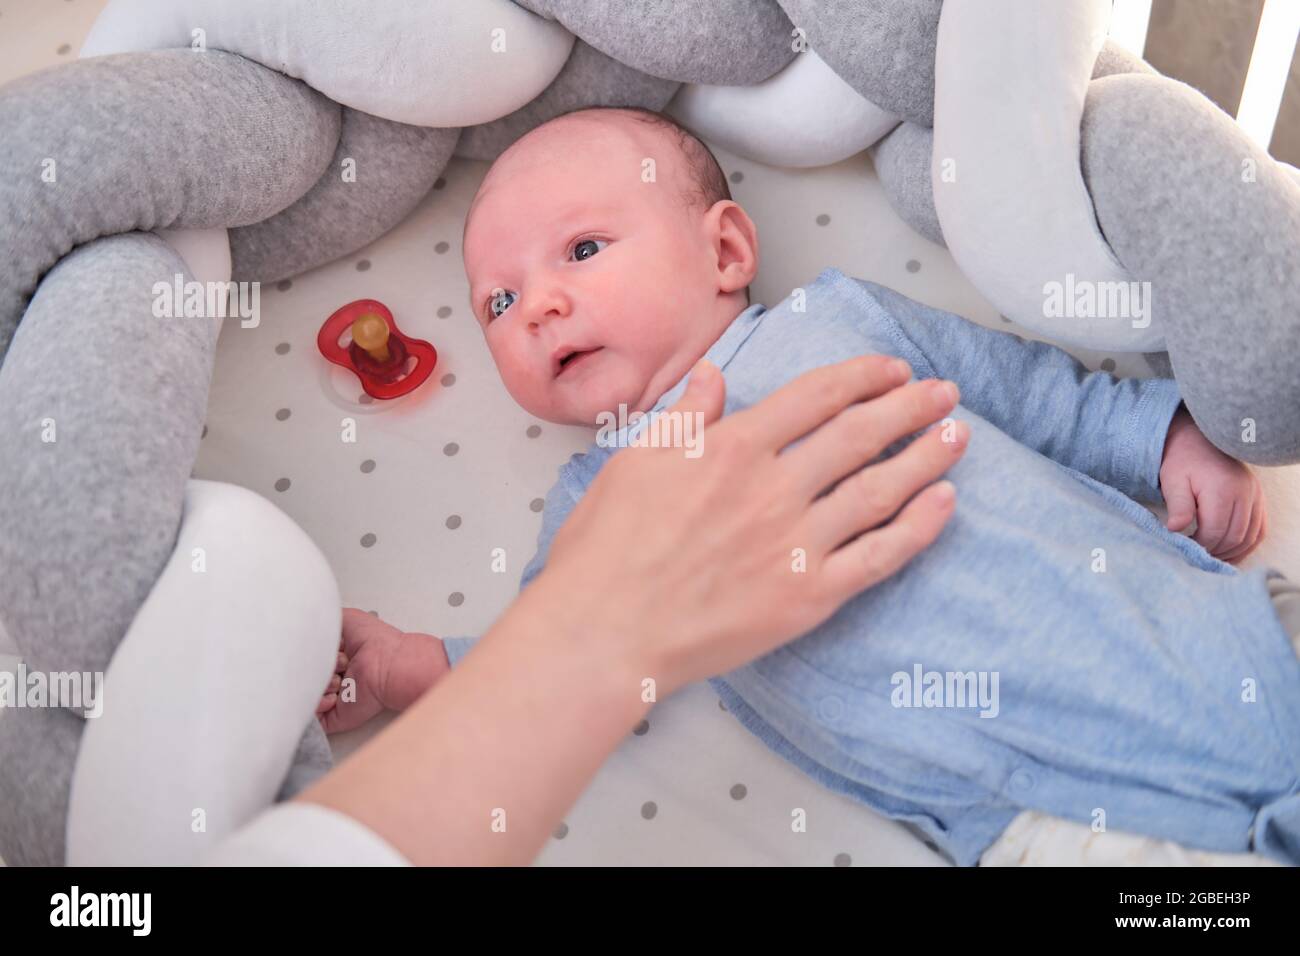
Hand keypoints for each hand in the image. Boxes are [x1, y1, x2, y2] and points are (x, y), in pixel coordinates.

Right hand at [298, 355, 965, 865]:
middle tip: (943, 394)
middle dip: (909, 408)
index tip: (892, 369)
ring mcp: (796, 542)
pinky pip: (879, 555)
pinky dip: (918, 527)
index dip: (862, 376)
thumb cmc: (605, 551)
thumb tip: (714, 375)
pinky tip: (946, 503)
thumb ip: (686, 416)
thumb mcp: (634, 462)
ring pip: (880, 488)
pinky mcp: (809, 595)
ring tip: (959, 436)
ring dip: (926, 457)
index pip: (815, 396)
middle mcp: (774, 486)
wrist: (604, 632)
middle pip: (859, 434)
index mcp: (732, 447)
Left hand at [1159, 405, 1266, 562]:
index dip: (1200, 545)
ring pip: (1250, 536)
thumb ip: (1178, 506)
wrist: (1198, 440)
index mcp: (1222, 489)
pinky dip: (1246, 544)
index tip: (1185, 547)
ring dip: (1232, 551)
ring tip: (1210, 555)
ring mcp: (1255, 495)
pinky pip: (1260, 529)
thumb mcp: (1173, 481)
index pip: (1215, 531)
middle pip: (1234, 536)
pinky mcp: (1259, 498)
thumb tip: (1174, 529)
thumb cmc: (1182, 462)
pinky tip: (1229, 550)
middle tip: (1196, 554)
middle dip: (1215, 550)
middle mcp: (1245, 493)